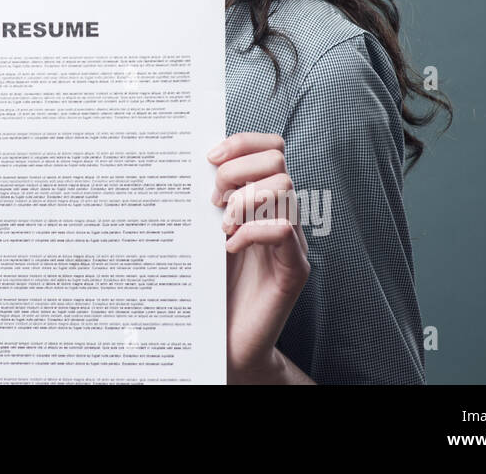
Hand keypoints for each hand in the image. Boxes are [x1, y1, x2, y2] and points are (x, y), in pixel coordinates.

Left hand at [208, 131, 309, 382]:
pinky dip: (251, 232)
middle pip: (277, 160)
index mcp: (262, 201)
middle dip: (237, 171)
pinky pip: (283, 231)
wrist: (227, 341)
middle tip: (214, 201)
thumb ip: (207, 201)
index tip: (210, 159)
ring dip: (244, 200)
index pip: (270, 148)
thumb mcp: (204, 232)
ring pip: (284, 188)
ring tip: (222, 226)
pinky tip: (229, 248)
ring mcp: (293, 242)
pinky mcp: (295, 270)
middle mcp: (282, 215)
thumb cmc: (212, 286)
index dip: (242, 143)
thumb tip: (190, 163)